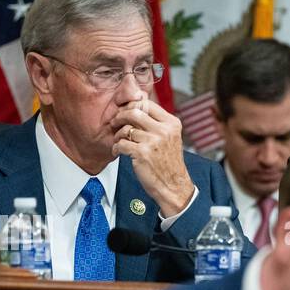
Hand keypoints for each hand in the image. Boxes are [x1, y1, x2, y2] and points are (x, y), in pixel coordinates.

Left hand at [111, 96, 195, 217]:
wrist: (174, 186)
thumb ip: (158, 123)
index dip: (132, 105)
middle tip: (115, 122)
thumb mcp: (170, 138)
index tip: (126, 112)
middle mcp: (163, 130)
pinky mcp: (142, 153)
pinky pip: (121, 144)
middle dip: (120, 116)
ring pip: (125, 129)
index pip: (147, 103)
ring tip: (118, 141)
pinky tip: (118, 151)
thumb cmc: (169, 163)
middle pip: (134, 112)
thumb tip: (138, 105)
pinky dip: (116, 148)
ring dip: (117, 135)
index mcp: (171, 123)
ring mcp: (153, 142)